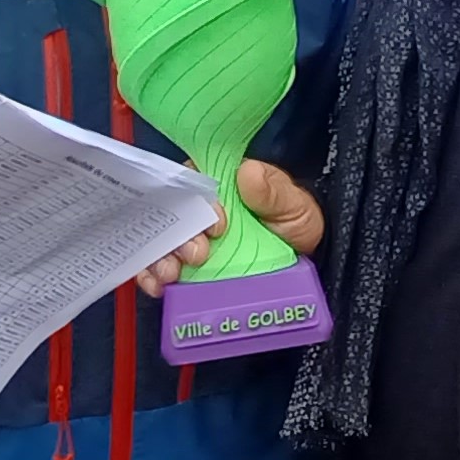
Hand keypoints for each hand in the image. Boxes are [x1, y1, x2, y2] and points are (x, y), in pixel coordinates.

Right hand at [136, 160, 323, 296]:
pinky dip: (154, 277)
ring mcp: (190, 240)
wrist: (305, 262)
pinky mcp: (187, 268)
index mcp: (220, 186)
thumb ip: (272, 191)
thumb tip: (249, 173)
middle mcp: (199, 211)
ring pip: (161, 242)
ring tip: (169, 273)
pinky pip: (162, 268)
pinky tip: (159, 286)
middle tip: (196, 254)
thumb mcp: (292, 203)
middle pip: (171, 216)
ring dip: (159, 257)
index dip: (195, 200)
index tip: (218, 223)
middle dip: (176, 236)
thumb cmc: (295, 223)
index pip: (193, 183)